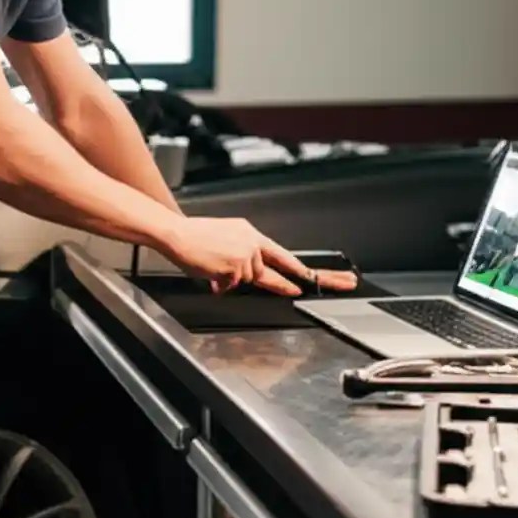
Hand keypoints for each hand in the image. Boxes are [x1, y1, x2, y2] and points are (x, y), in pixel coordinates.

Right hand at [157, 217, 359, 296]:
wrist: (177, 233)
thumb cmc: (196, 237)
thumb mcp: (226, 238)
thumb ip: (241, 255)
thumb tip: (243, 274)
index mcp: (251, 234)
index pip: (282, 255)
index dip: (299, 269)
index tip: (317, 277)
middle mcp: (253, 244)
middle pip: (274, 270)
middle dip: (299, 281)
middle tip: (339, 284)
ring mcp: (246, 256)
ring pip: (248, 280)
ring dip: (231, 279)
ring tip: (212, 265)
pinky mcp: (236, 268)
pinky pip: (232, 285)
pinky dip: (221, 283)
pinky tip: (209, 271)